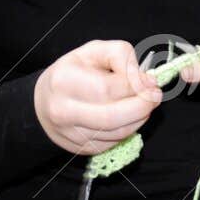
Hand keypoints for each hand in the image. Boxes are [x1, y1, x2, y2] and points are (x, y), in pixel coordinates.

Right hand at [34, 40, 163, 155]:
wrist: (43, 103)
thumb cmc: (74, 72)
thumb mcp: (94, 51)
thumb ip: (121, 56)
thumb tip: (145, 79)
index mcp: (64, 81)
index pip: (108, 88)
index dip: (136, 85)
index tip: (151, 81)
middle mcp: (63, 110)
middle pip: (113, 116)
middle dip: (142, 106)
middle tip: (156, 96)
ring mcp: (71, 133)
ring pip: (117, 132)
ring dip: (140, 118)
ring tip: (146, 104)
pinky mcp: (81, 148)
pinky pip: (114, 142)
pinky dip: (129, 129)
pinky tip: (130, 116)